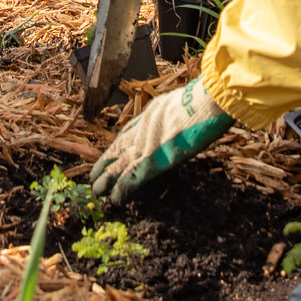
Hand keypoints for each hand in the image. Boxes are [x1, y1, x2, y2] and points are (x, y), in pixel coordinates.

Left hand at [90, 80, 234, 204]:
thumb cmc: (203, 101)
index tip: (111, 154)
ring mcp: (146, 146)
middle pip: (119, 149)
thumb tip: (184, 117)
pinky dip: (122, 190)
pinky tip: (115, 199)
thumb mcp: (185, 100)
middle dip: (106, 163)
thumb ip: (178, 111)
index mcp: (151, 115)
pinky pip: (131, 179)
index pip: (129, 132)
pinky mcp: (152, 163)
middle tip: (95, 175)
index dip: (119, 145)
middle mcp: (143, 131)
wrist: (204, 104)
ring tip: (97, 191)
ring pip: (119, 166)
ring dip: (107, 180)